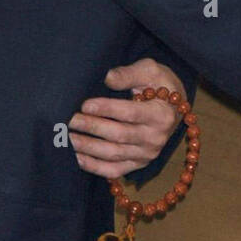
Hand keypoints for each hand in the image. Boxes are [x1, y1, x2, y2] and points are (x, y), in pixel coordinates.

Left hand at [68, 58, 186, 177]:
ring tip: (68, 137)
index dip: (106, 109)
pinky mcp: (139, 163)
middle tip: (70, 120)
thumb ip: (128, 74)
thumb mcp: (149, 70)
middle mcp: (157, 137)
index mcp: (162, 114)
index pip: (130, 113)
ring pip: (114, 153)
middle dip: (92, 127)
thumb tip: (108, 78)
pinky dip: (94, 166)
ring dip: (88, 147)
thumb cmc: (159, 84)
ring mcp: (148, 153)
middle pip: (119, 135)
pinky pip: (114, 170)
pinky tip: (77, 157)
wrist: (172, 106)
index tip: (85, 105)